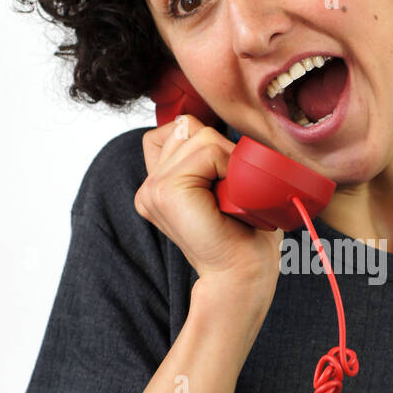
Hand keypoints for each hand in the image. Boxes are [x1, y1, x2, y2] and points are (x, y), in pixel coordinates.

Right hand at [135, 114, 282, 298]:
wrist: (243, 274)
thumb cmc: (244, 233)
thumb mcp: (223, 184)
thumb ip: (207, 154)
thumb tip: (211, 117)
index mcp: (157, 183)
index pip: (177, 128)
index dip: (209, 145)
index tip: (225, 182)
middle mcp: (148, 185)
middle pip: (187, 126)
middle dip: (219, 150)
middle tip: (232, 193)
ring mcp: (152, 187)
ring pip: (198, 135)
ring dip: (227, 160)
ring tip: (230, 197)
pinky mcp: (164, 190)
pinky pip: (206, 150)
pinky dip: (228, 166)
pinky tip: (229, 198)